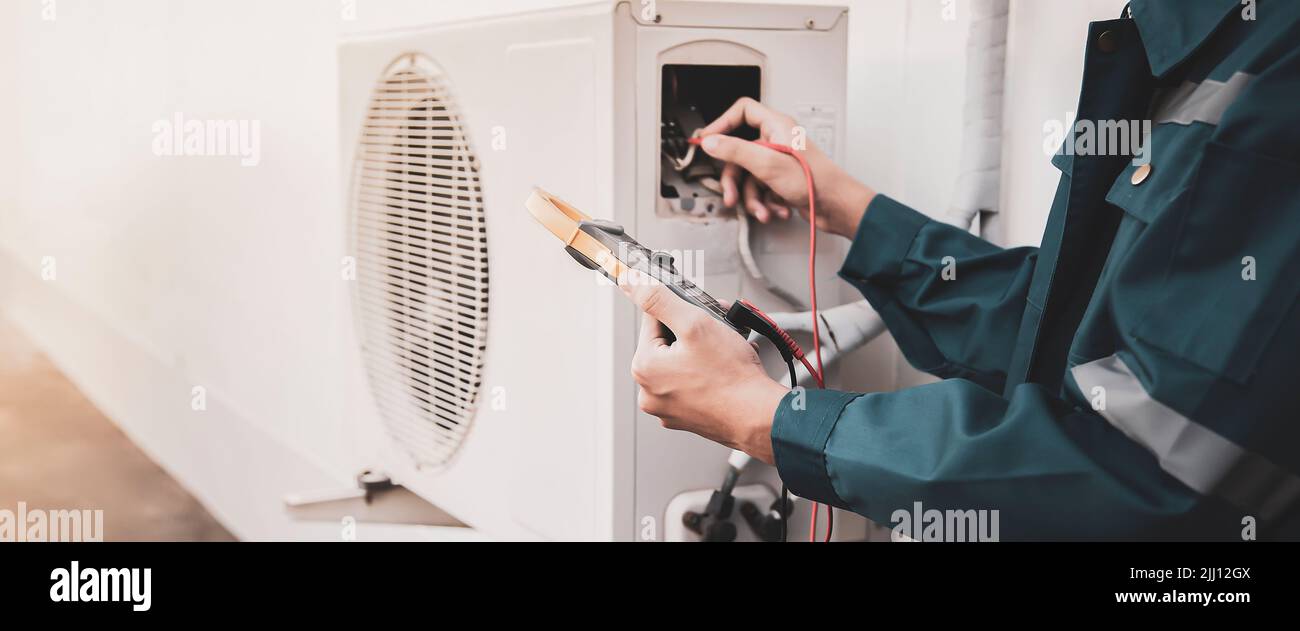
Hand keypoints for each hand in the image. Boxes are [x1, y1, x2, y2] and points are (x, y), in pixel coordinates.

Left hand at [618, 269, 787, 463]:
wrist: (758, 416)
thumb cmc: (731, 376)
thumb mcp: (694, 323)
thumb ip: (659, 299)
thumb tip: (629, 283)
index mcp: (644, 367)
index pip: (654, 320)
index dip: (681, 311)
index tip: (702, 313)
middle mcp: (650, 391)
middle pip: (668, 343)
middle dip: (695, 331)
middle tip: (720, 329)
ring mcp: (668, 407)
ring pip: (683, 363)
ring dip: (704, 350)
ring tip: (728, 349)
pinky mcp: (687, 416)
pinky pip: (693, 384)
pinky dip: (708, 373)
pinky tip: (727, 369)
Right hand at [697, 97, 874, 237]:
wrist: (837, 207)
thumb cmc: (815, 182)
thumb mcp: (767, 164)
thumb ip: (735, 150)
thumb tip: (710, 141)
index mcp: (777, 126)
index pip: (743, 111)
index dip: (722, 123)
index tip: (708, 141)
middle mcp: (777, 140)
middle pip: (740, 152)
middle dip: (735, 180)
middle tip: (730, 195)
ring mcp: (779, 160)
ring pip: (749, 176)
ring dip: (753, 198)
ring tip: (762, 211)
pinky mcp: (782, 179)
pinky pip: (761, 188)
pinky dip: (766, 202)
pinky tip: (776, 210)